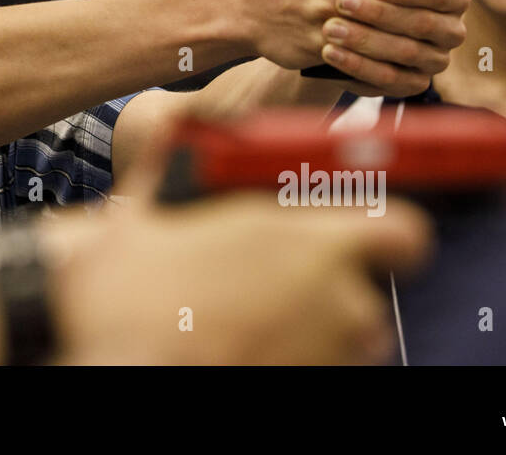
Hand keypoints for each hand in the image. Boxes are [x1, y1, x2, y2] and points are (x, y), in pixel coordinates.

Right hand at [50, 192, 432, 364]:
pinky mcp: (303, 385)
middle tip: (280, 283)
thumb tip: (182, 120)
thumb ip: (182, 157)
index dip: (383, 233)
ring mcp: (322, 354)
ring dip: (311, 327)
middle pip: (368, 294)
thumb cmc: (129, 286)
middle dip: (335, 288)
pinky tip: (241, 343)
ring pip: (343, 338)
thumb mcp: (150, 204)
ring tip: (249, 318)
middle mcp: (333, 301)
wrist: (103, 354)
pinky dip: (289, 356)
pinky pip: (315, 366)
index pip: (401, 233)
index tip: (361, 235)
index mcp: (311, 242)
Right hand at [244, 0, 468, 95]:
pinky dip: (389, 61)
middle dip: (433, 1)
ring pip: (388, 29)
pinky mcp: (315, 43)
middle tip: (447, 4)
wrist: (242, 4)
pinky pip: (365, 59)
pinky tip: (404, 56)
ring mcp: (320, 10)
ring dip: (417, 35)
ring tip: (430, 33)